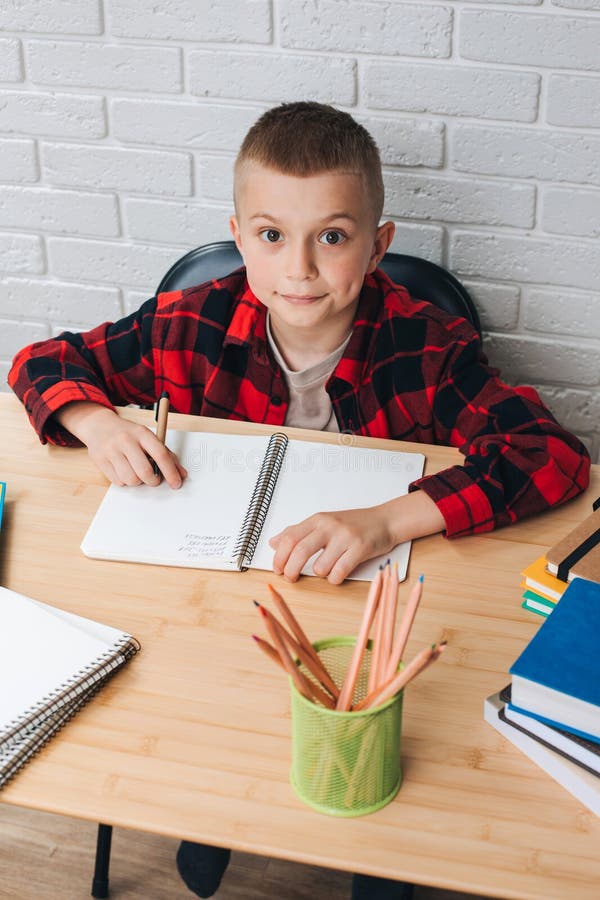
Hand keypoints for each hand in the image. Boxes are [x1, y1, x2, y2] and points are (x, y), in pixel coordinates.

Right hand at [56, 402, 186, 487]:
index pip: (160, 454)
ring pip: (131, 479)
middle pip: (145, 471)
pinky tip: (124, 470)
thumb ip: (166, 455)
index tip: (176, 483)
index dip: (170, 472)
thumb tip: (181, 474)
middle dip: (153, 481)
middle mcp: (126, 440)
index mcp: (142, 433)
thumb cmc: (128, 433)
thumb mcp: (147, 437)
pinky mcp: (100, 460)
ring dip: (137, 481)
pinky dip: (124, 481)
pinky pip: (118, 482)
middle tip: (153, 479)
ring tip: (136, 472)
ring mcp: (111, 450)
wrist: (98, 424)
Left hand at [269, 492, 445, 584]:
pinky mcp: (360, 548)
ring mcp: (345, 537)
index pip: (289, 537)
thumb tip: (273, 543)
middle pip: (300, 551)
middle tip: (291, 577)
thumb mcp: (323, 522)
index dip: (279, 556)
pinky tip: (337, 574)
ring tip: (326, 569)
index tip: (277, 569)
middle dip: (291, 570)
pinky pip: (339, 572)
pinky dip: (334, 579)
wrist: (384, 520)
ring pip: (320, 566)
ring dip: (319, 574)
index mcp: (317, 519)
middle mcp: (329, 526)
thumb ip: (298, 532)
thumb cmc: (354, 524)